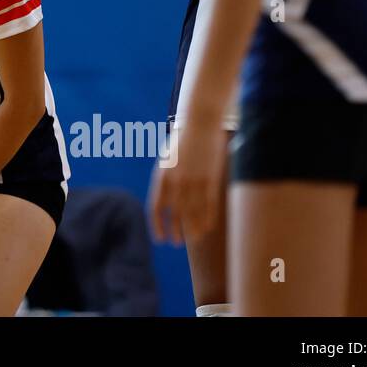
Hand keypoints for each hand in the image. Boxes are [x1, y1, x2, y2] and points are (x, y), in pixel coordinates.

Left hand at [147, 118, 226, 245]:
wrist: (199, 123)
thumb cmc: (182, 140)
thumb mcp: (166, 159)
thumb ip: (165, 180)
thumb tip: (165, 200)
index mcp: (161, 177)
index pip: (156, 208)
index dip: (157, 225)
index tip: (160, 238)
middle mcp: (176, 182)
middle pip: (174, 215)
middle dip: (175, 231)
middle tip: (176, 243)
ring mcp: (194, 182)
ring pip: (193, 213)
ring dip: (192, 229)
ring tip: (193, 240)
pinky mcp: (210, 179)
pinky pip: (208, 205)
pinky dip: (207, 218)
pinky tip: (207, 227)